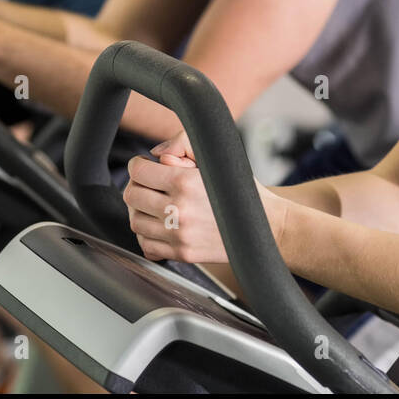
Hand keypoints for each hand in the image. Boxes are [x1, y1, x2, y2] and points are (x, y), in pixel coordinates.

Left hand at [124, 131, 288, 264]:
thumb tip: (155, 154)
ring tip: (154, 204)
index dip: (138, 164)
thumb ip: (182, 144)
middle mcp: (179, 210)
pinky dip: (147, 235)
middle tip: (149, 183)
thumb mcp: (215, 156)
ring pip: (135, 222)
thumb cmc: (239, 189)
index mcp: (185, 182)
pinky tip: (159, 225)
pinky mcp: (183, 254)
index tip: (146, 165)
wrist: (266, 225)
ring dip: (140, 210)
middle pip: (132, 196)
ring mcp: (179, 235)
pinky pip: (147, 246)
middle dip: (137, 185)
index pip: (138, 171)